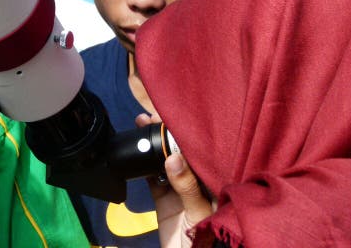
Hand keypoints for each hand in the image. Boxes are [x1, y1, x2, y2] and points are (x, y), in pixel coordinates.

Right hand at [135, 114, 213, 247]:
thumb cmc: (207, 242)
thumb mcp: (199, 213)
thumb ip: (187, 187)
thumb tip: (172, 158)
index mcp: (214, 182)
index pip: (201, 152)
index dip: (187, 134)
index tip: (173, 116)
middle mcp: (197, 183)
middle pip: (180, 153)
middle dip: (166, 134)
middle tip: (151, 116)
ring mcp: (179, 191)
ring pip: (164, 162)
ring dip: (152, 145)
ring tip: (141, 124)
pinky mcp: (164, 202)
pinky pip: (153, 179)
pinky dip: (144, 165)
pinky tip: (136, 150)